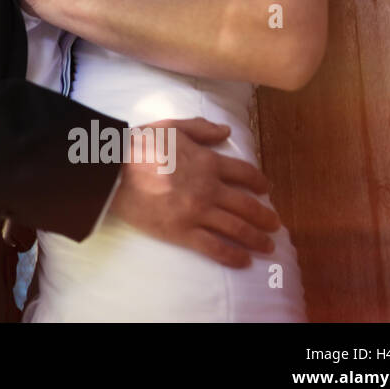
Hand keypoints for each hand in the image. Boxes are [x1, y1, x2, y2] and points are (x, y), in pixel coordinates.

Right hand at [109, 117, 281, 267]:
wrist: (114, 169)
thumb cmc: (139, 145)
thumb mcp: (172, 127)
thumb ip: (200, 128)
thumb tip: (226, 132)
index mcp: (208, 162)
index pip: (244, 173)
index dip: (259, 182)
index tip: (266, 190)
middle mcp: (209, 188)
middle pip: (248, 205)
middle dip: (266, 217)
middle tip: (275, 225)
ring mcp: (197, 212)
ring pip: (237, 228)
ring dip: (256, 239)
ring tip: (267, 246)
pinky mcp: (182, 231)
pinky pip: (214, 247)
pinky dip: (233, 256)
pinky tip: (244, 261)